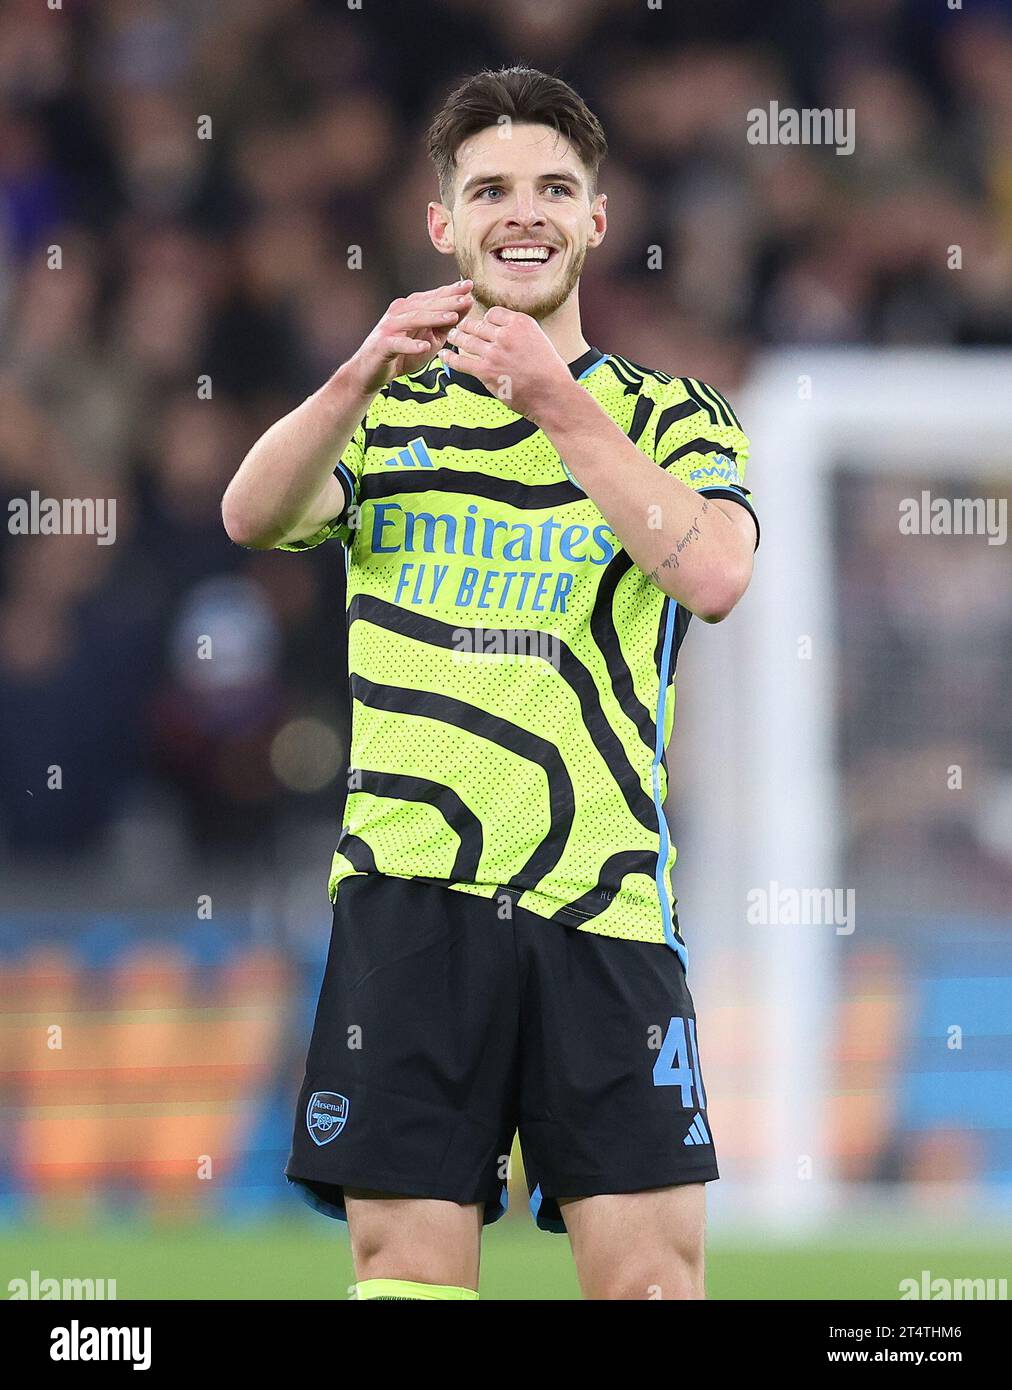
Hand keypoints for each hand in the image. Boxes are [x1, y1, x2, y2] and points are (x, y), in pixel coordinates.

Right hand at [345, 280, 474, 396]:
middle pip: (426, 305)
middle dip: (447, 301)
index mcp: (411, 308)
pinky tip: (423, 347)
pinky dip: (411, 346)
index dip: (451, 290)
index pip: (433, 297)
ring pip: (414, 319)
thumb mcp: (430, 338)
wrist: (371, 372)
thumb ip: (446, 323)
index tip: (469, 285)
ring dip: (433, 318)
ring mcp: (390, 327)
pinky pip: (398, 344)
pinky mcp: (383, 345)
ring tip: (452, 317)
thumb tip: (467, 304)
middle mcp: (399, 313)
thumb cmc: (402, 354)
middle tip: (466, 298)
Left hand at [438, 307, 575, 422]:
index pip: (493, 313)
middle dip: (467, 325)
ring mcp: (494, 352)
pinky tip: (443, 355)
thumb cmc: (549, 371)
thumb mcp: (539, 340)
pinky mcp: (485, 371)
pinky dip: (449, 358)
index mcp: (520, 323)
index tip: (482, 324)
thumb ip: (519, 334)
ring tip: (451, 336)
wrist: (552, 394)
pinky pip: (461, 361)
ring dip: (456, 337)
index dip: (485, 319)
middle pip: (477, 324)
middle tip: (459, 326)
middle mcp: (505, 334)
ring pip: (467, 339)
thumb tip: (503, 333)